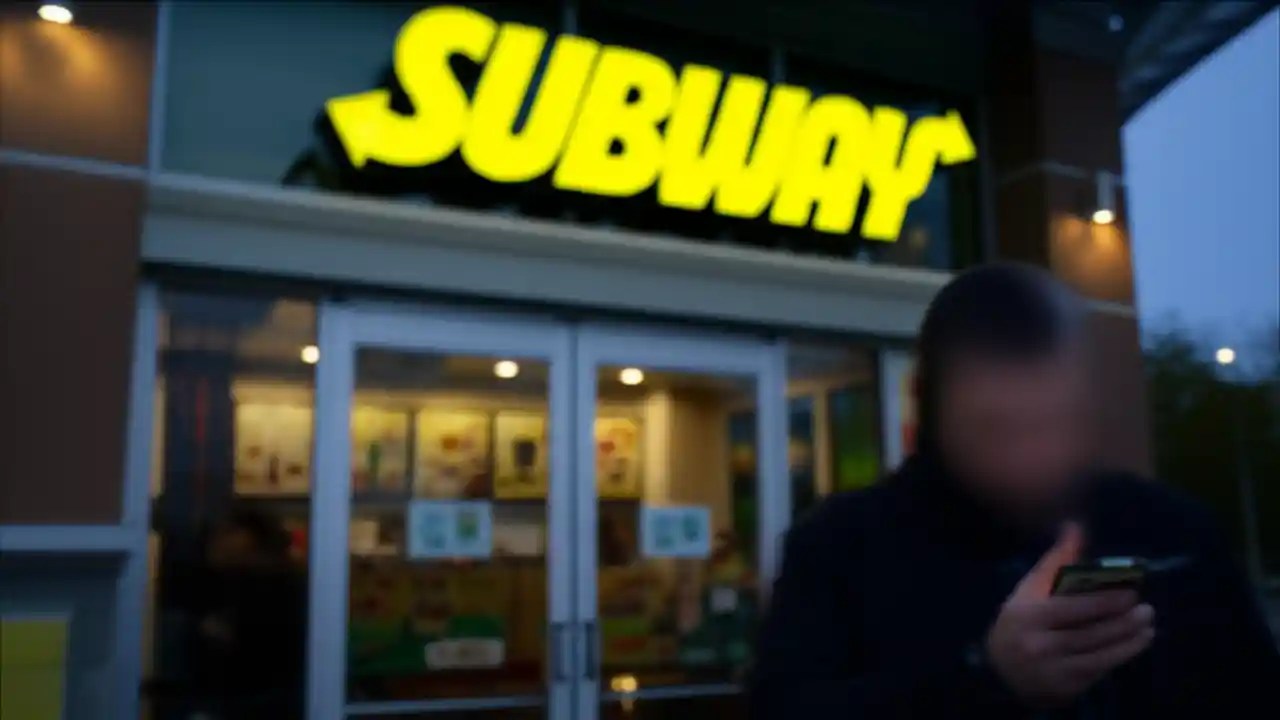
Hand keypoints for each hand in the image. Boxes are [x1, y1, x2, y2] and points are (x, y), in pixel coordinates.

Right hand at [985, 523, 1154, 707]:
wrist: (1000, 670)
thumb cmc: (1020, 621)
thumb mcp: (1030, 589)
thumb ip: (1056, 561)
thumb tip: (1076, 527)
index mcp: (1029, 615)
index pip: (1074, 608)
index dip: (1105, 602)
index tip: (1132, 593)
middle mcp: (1039, 644)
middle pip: (1090, 633)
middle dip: (1123, 622)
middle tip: (1147, 610)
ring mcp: (1052, 670)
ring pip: (1099, 655)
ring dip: (1128, 642)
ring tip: (1148, 628)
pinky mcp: (1064, 688)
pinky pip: (1098, 671)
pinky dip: (1119, 658)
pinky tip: (1134, 646)